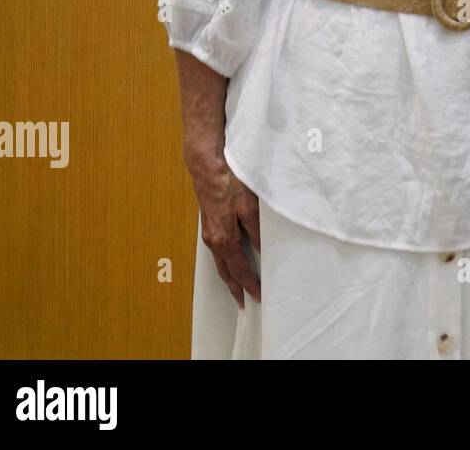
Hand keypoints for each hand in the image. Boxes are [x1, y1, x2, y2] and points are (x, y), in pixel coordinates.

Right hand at [186, 148, 261, 307]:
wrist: (207, 167)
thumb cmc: (229, 184)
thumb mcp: (250, 208)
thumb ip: (257, 231)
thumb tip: (263, 251)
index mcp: (224, 239)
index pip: (239, 270)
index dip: (249, 284)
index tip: (257, 296)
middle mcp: (213, 240)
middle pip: (225, 271)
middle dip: (235, 287)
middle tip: (243, 302)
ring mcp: (208, 233)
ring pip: (220, 261)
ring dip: (229, 275)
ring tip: (237, 287)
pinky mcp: (208, 224)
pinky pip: (217, 250)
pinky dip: (224, 261)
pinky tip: (230, 260)